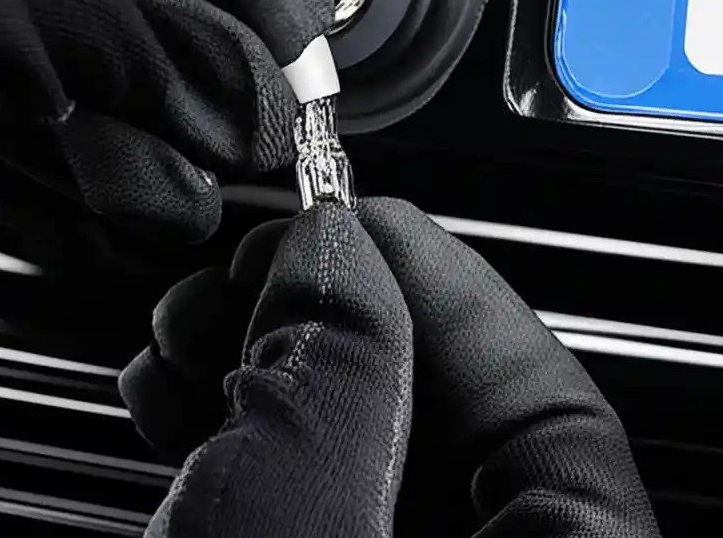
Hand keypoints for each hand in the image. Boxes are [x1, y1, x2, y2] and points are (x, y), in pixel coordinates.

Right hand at [120, 198, 660, 535]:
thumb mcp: (296, 533)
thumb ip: (331, 387)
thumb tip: (331, 254)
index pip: (549, 402)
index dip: (440, 284)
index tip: (344, 216)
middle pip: (440, 419)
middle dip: (321, 324)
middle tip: (238, 279)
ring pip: (357, 459)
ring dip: (260, 379)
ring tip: (179, 342)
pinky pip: (304, 503)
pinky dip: (239, 449)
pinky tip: (173, 409)